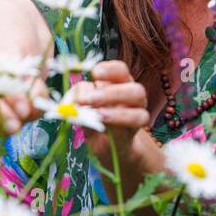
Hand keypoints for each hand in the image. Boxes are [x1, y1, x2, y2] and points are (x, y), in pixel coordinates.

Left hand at [71, 60, 152, 176]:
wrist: (107, 146)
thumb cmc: (94, 121)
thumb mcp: (83, 109)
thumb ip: (80, 101)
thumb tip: (76, 96)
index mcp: (117, 82)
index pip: (119, 69)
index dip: (108, 69)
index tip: (93, 74)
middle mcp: (131, 92)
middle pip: (132, 84)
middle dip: (110, 91)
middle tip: (89, 100)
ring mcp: (138, 107)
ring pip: (138, 96)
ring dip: (116, 105)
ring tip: (98, 114)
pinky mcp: (139, 124)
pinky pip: (138, 118)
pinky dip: (120, 119)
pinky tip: (105, 124)